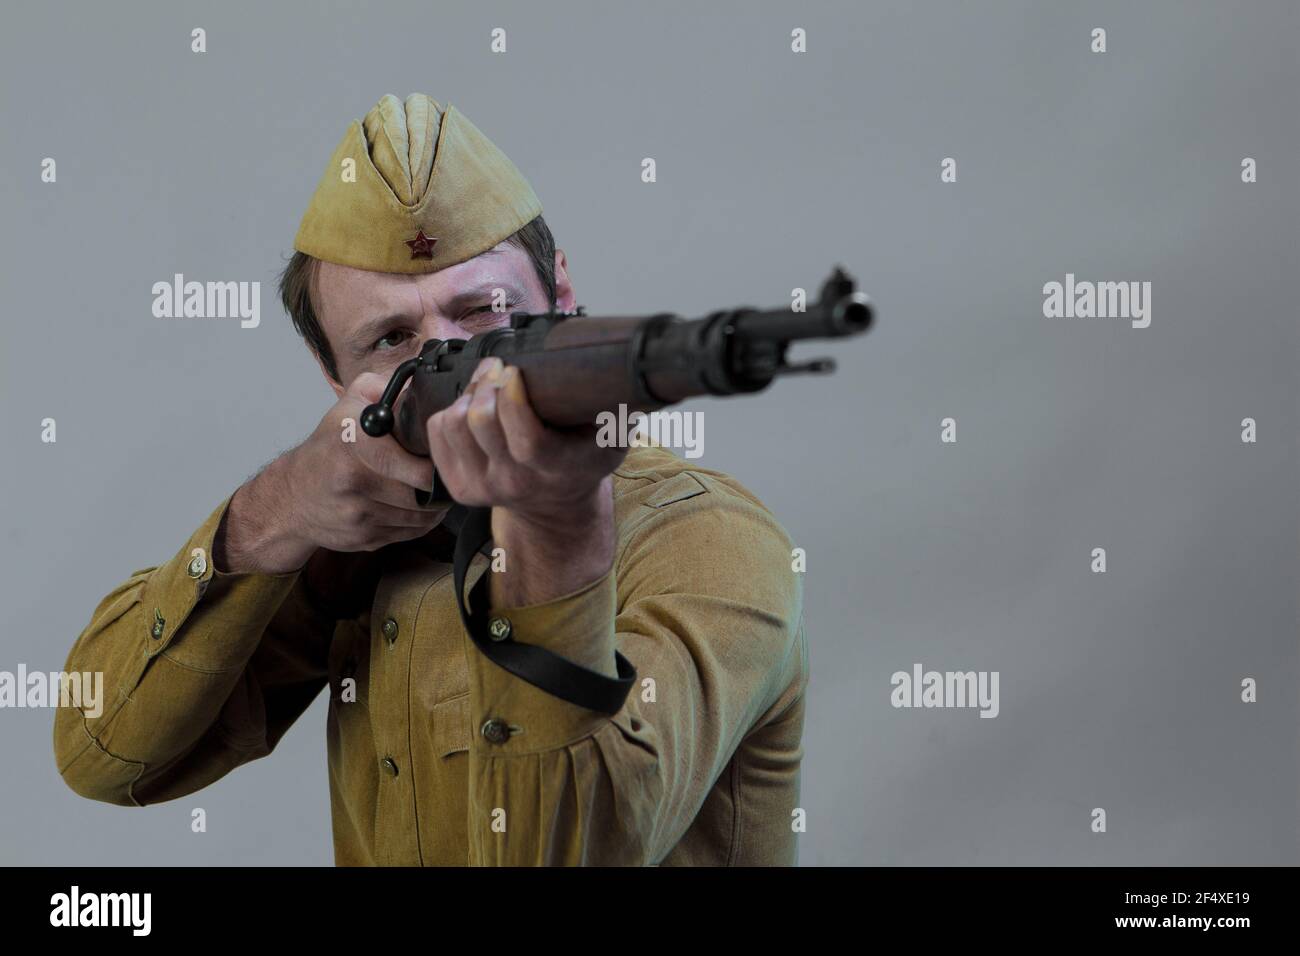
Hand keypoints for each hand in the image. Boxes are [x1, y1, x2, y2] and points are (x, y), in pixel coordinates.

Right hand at [216, 372, 448, 574]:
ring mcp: (359, 514)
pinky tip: (419, 507)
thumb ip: (382, 388)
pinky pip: (410, 533)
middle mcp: (355, 480)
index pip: (417, 466)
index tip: (444, 456)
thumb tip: (418, 382)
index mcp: (354, 443)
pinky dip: (422, 522)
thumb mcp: (347, 407)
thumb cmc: (327, 449)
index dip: (437, 465)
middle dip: (441, 486)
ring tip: (436, 489)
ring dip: (435, 506)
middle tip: (450, 474)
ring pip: (420, 517)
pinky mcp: (365, 539)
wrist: (291, 496)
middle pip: (423, 495)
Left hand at [425, 357, 627, 605]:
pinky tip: (471, 407)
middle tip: (500, 369)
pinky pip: (437, 434)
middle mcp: (515, 482)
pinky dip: (449, 411)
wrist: (557, 508)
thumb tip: (632, 368)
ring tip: (487, 386)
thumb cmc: (583, 461)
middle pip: (480, 423)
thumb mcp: (612, 437)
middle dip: (486, 384)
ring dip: (467, 395)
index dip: (512, 398)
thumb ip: (621, 406)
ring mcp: (483, 487)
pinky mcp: (459, 487)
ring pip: (453, 425)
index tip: (514, 370)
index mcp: (554, 469)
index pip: (525, 439)